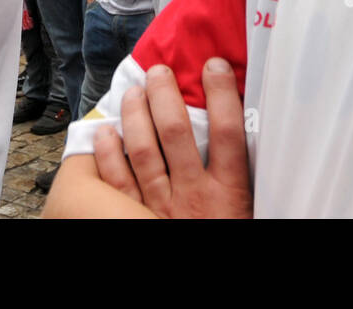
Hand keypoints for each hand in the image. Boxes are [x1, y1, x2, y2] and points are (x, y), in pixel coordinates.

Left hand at [92, 59, 252, 218]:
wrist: (207, 290)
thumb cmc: (227, 232)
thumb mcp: (246, 212)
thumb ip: (242, 177)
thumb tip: (241, 132)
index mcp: (230, 195)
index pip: (230, 133)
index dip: (221, 95)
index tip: (213, 65)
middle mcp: (194, 197)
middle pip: (177, 133)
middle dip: (165, 95)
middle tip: (159, 70)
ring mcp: (161, 208)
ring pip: (143, 151)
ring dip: (135, 115)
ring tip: (132, 90)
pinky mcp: (134, 220)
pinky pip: (118, 183)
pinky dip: (108, 155)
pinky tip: (105, 132)